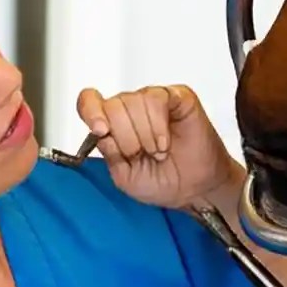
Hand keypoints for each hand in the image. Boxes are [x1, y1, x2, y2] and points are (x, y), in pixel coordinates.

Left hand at [76, 85, 234, 208]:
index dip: (91, 111)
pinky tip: (164, 142)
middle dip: (125, 137)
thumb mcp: (125, 177)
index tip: (101, 131)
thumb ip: (109, 154)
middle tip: (140, 154)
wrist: (196, 189)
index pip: (90, 102)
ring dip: (145, 134)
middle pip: (112, 105)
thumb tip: (101, 133)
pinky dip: (158, 124)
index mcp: (113, 125)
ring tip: (158, 151)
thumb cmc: (164, 182)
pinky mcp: (176, 97)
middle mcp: (130, 110)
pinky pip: (156, 98)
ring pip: (133, 101)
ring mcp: (153, 101)